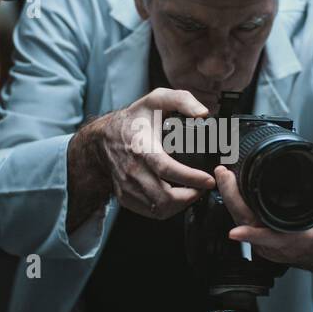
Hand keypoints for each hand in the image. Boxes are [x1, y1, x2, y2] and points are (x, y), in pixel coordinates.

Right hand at [89, 87, 217, 219]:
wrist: (104, 137)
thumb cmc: (134, 120)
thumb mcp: (158, 99)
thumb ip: (183, 100)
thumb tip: (203, 113)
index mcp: (142, 147)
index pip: (167, 169)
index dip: (191, 178)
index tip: (208, 180)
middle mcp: (133, 170)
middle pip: (164, 197)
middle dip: (190, 196)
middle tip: (202, 186)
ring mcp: (128, 186)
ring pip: (158, 209)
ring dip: (181, 205)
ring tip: (192, 192)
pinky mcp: (126, 197)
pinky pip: (150, 212)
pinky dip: (167, 209)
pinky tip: (176, 198)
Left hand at [214, 141, 312, 273]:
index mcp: (298, 239)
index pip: (271, 239)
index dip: (253, 235)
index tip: (236, 232)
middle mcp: (279, 245)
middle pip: (247, 224)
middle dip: (232, 198)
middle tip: (224, 174)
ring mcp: (269, 246)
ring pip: (243, 223)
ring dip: (231, 200)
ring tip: (224, 177)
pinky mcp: (263, 242)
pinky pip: (245, 224)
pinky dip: (236, 206)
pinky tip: (229, 191)